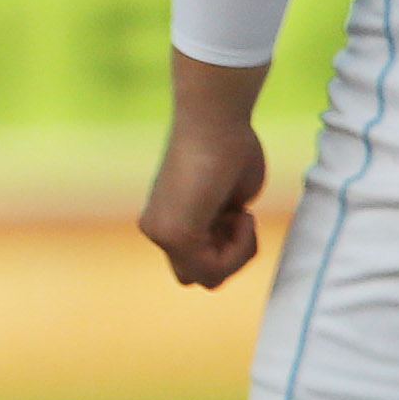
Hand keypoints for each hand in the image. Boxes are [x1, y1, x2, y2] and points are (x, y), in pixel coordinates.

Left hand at [142, 52, 271, 289]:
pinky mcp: (174, 236)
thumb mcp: (229, 198)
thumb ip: (222, 227)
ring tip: (241, 213)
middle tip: (238, 219)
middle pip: (197, 276)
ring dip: (238, 253)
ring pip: (209, 278)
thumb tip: (226, 240)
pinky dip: (241, 248)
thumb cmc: (230, 146)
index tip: (240, 211)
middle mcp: (156, 229)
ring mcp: (161, 234)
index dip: (230, 247)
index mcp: (165, 219)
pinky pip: (215, 271)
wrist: (216, 121)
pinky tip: (241, 214)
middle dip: (228, 257)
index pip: (198, 260)